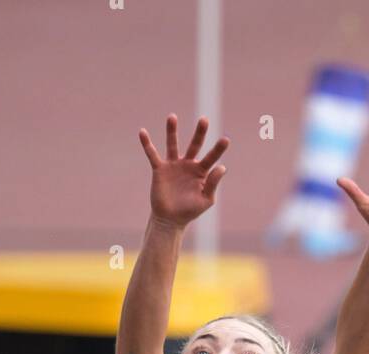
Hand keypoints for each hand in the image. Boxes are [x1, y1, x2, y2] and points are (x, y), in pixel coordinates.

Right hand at [139, 113, 228, 228]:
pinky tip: (142, 132)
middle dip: (200, 133)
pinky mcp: (160, 169)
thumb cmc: (190, 211)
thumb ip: (213, 183)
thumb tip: (222, 166)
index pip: (211, 157)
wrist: (170, 220)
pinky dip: (147, 144)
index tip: (226, 140)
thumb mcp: (205, 199)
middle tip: (204, 119)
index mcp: (201, 172)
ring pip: (173, 144)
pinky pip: (152, 154)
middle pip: (195, 145)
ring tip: (172, 117)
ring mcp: (173, 165)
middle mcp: (188, 165)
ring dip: (172, 131)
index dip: (218, 149)